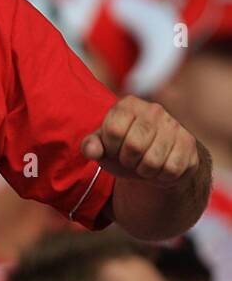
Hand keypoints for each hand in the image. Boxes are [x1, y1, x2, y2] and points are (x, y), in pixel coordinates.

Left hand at [81, 95, 200, 187]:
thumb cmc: (122, 150)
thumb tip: (92, 151)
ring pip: (153, 161)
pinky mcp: (189, 143)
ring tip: (144, 163)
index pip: (114, 130)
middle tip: (130, 159)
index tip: (114, 149)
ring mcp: (174, 125)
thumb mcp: (103, 147)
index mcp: (127, 105)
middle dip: (127, 161)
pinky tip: (160, 167)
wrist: (155, 161)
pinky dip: (161, 175)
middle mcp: (153, 110)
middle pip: (134, 146)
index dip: (110, 148)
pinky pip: (171, 169)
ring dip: (144, 170)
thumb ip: (91, 146)